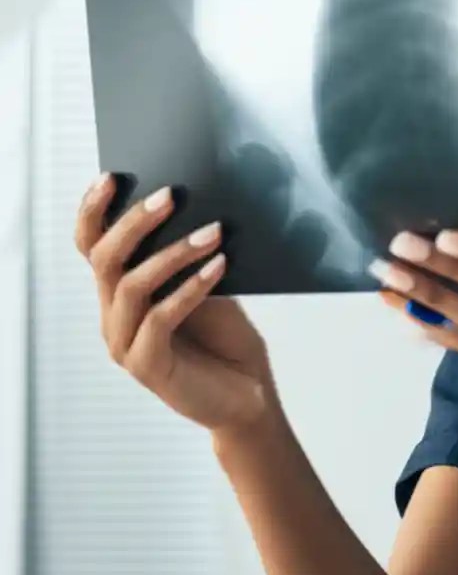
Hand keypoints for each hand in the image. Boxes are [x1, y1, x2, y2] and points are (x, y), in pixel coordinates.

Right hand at [74, 172, 282, 437]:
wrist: (247, 398)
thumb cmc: (226, 340)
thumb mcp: (208, 287)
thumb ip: (189, 258)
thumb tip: (195, 206)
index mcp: (119, 294)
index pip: (91, 246)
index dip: (94, 211)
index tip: (113, 176)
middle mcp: (113, 317)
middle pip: (105, 259)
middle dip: (135, 222)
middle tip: (171, 196)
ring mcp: (125, 343)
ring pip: (132, 285)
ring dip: (174, 252)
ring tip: (214, 231)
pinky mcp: (147, 367)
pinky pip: (160, 317)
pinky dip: (191, 288)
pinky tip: (220, 267)